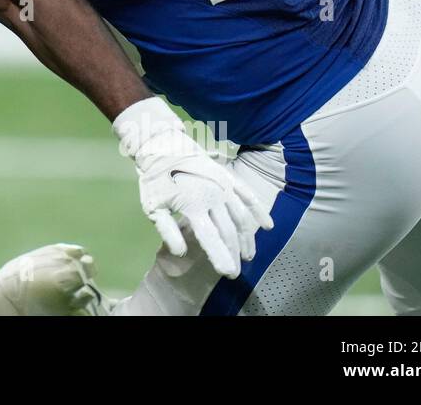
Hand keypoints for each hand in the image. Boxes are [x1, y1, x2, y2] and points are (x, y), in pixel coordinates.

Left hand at [113, 97, 272, 277]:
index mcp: (193, 206)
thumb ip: (167, 230)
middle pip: (228, 232)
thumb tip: (182, 253)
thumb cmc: (155, 179)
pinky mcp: (229, 177)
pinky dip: (259, 211)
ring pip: (241, 217)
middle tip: (236, 272)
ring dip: (247, 239)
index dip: (221, 257)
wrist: (162, 146)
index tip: (229, 273)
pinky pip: (248, 195)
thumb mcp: (153, 206)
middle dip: (233, 254)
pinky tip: (268, 225)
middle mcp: (213, 197)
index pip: (211, 238)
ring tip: (248, 255)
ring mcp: (223, 186)